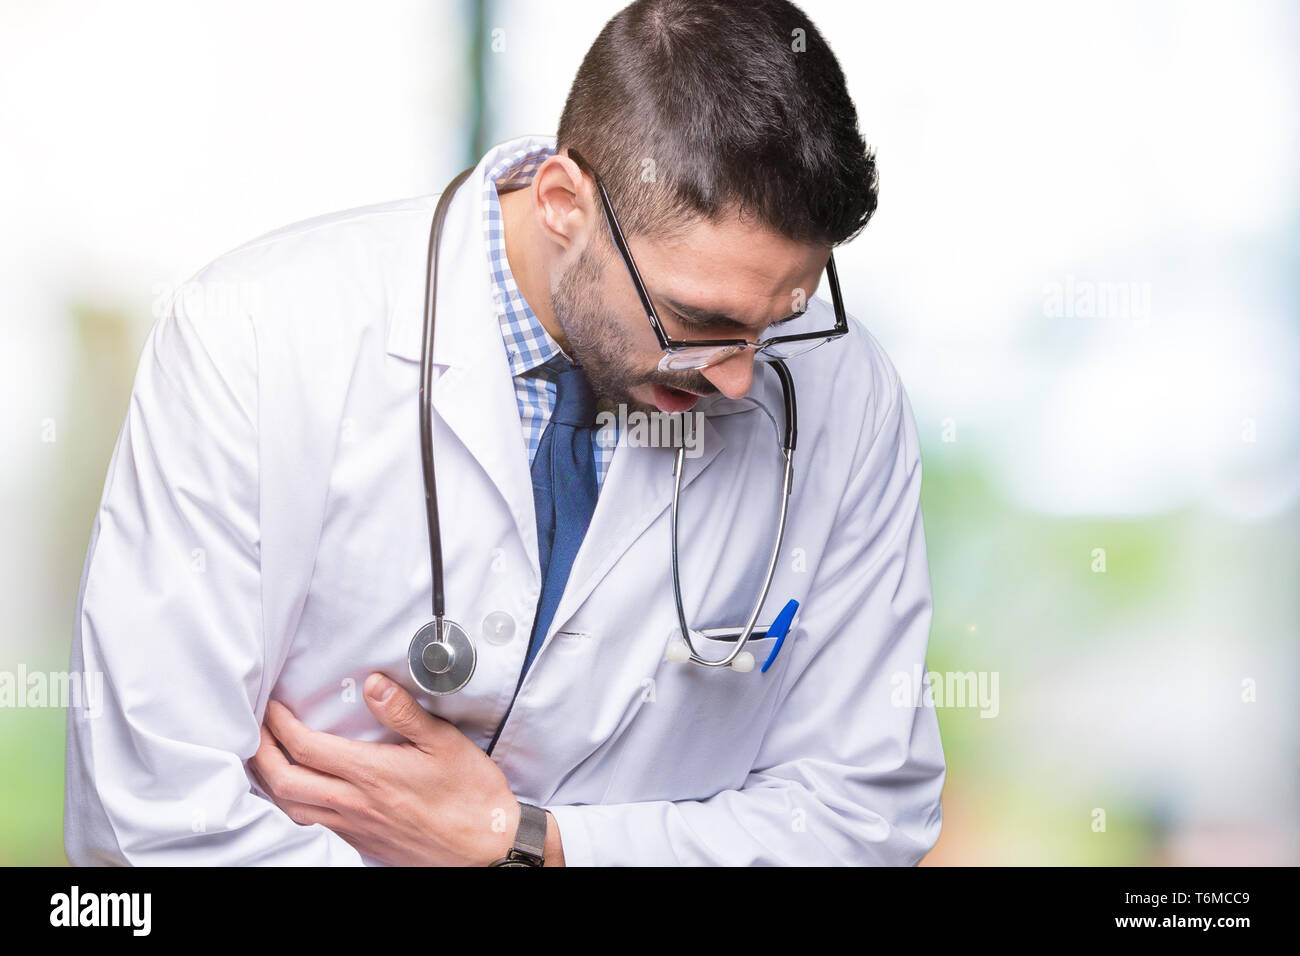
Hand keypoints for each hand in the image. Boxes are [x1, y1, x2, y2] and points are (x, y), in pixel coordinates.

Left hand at [251, 673, 524, 865]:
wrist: (486, 846)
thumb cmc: (470, 795)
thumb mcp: (444, 743)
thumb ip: (404, 712)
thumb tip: (373, 683)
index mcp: (371, 774)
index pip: (305, 748)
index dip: (279, 724)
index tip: (272, 706)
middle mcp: (354, 804)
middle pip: (284, 781)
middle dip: (261, 752)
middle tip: (255, 729)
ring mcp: (354, 829)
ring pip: (292, 809)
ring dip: (270, 782)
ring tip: (266, 759)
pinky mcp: (361, 845)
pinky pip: (311, 826)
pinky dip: (293, 806)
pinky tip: (299, 794)